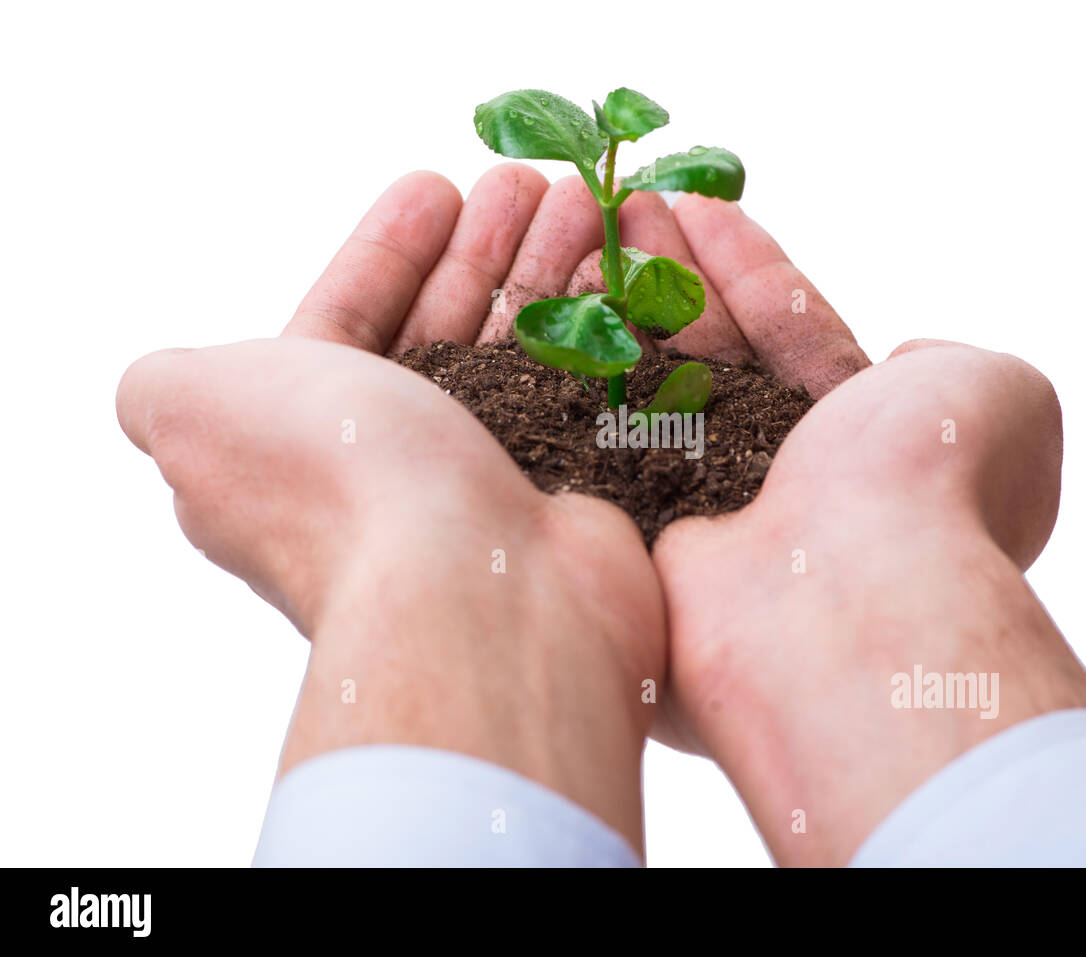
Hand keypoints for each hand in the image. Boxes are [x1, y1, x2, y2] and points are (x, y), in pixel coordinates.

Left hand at [116, 168, 666, 849]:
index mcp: (306, 448)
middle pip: (442, 331)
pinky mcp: (569, 496)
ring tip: (583, 205)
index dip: (384, 253)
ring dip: (545, 271)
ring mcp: (491, 490)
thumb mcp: (196, 408)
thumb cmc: (341, 483)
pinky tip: (621, 271)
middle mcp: (395, 475)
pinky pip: (583, 392)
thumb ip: (165, 385)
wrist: (481, 595)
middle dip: (479, 251)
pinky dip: (599, 327)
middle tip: (526, 184)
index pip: (342, 326)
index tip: (436, 188)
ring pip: (520, 355)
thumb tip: (166, 388)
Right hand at [638, 196, 1085, 864]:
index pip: (799, 342)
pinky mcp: (642, 543)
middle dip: (674, 277)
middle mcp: (786, 489)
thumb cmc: (933, 486)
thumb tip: (905, 366)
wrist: (847, 596)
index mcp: (869, 453)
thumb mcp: (1003, 395)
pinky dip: (593, 363)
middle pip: (718, 359)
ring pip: (657, 391)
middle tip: (625, 206)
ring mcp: (708, 518)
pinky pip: (612, 438)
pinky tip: (566, 290)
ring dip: (628, 301)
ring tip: (590, 221)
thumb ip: (954, 365)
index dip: (750, 272)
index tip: (699, 209)